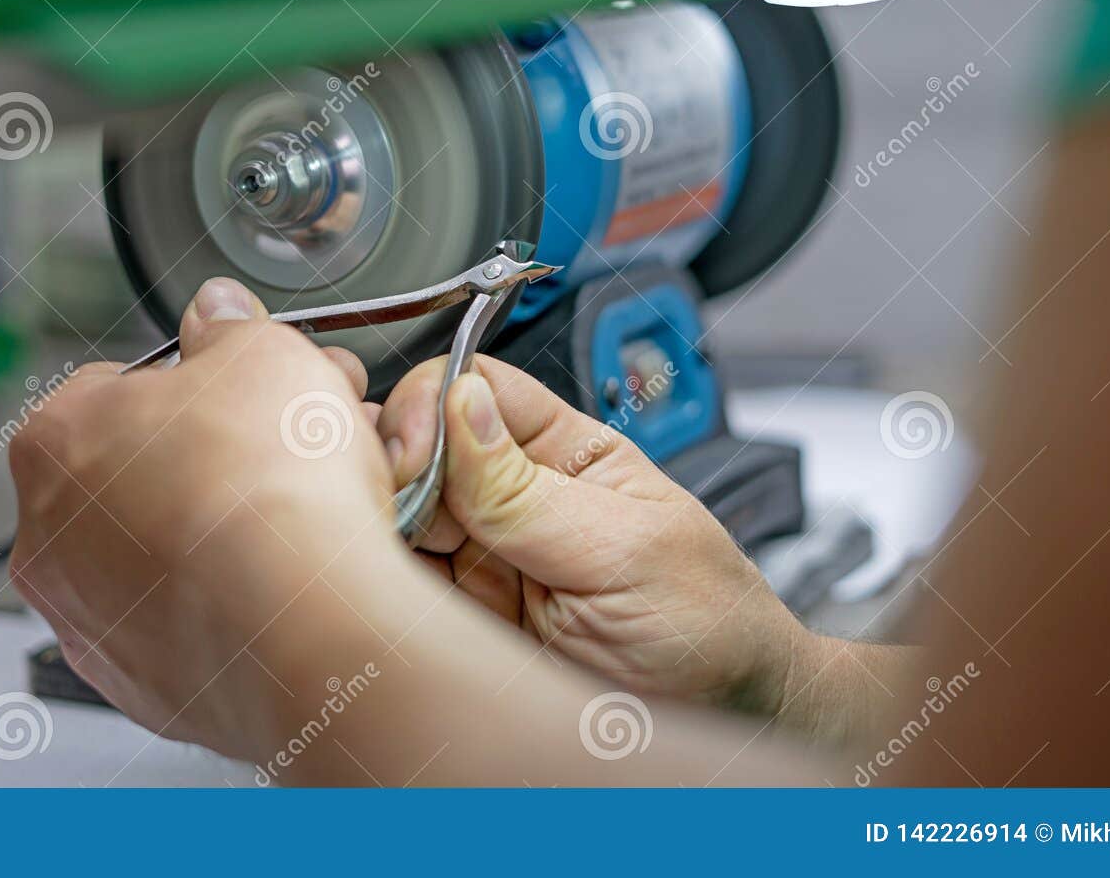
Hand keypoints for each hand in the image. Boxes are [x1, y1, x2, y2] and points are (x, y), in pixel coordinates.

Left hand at [7, 278, 413, 759]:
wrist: (302, 625)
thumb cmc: (269, 485)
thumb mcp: (264, 351)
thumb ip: (230, 327)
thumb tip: (219, 315)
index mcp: (55, 441)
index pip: (116, 390)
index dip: (195, 385)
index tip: (243, 391)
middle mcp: (50, 539)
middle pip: (139, 477)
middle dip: (211, 459)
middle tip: (287, 450)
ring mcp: (91, 624)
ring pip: (163, 559)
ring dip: (222, 535)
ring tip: (302, 523)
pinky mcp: (142, 689)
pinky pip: (190, 630)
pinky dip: (233, 608)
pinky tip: (287, 589)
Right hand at [379, 356, 853, 731]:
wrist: (728, 723)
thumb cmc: (709, 625)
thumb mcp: (626, 548)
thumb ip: (528, 488)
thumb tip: (455, 402)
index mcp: (561, 452)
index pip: (471, 387)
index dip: (429, 405)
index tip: (413, 450)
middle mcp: (510, 498)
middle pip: (415, 451)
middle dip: (395, 474)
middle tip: (400, 516)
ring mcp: (479, 560)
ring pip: (393, 520)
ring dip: (381, 533)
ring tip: (399, 562)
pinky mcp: (458, 622)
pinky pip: (397, 593)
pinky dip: (382, 593)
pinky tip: (396, 600)